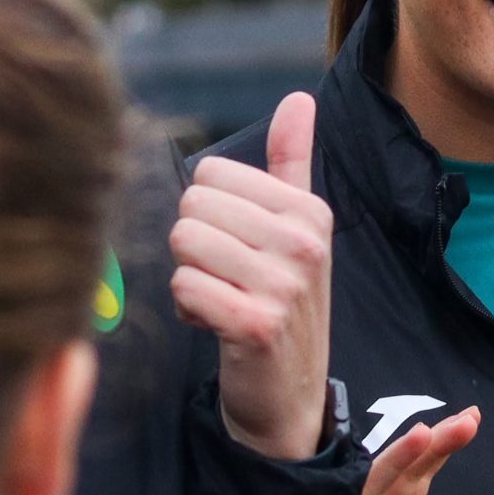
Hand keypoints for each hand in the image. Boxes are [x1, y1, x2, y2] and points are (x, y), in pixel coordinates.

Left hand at [171, 92, 333, 460]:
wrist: (288, 396)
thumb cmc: (281, 304)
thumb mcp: (296, 232)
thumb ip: (291, 162)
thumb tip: (298, 98)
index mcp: (310, 212)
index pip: (210, 176)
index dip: (209, 217)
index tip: (238, 252)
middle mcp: (304, 242)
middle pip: (191, 207)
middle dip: (194, 247)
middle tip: (225, 281)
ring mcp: (284, 284)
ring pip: (183, 244)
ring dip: (188, 278)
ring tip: (220, 301)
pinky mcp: (256, 324)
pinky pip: (184, 287)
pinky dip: (187, 309)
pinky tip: (215, 326)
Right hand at [295, 406, 491, 494]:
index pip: (415, 484)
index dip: (440, 453)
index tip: (472, 421)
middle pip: (399, 479)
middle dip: (432, 447)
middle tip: (469, 419)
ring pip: (368, 489)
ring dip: (399, 461)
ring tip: (431, 434)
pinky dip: (362, 489)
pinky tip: (380, 471)